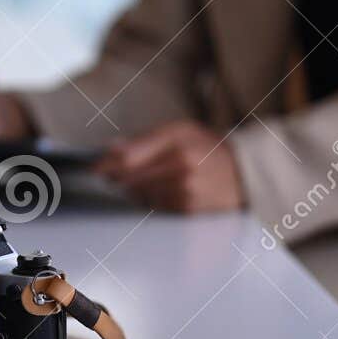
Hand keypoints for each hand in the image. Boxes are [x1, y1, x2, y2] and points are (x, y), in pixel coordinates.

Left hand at [96, 120, 244, 212]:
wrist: (245, 170)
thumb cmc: (207, 146)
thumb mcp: (179, 130)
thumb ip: (144, 139)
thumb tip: (110, 149)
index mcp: (176, 142)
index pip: (128, 157)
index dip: (105, 165)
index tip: (93, 169)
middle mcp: (180, 166)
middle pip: (129, 178)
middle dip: (115, 179)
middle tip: (107, 177)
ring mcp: (185, 189)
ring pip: (140, 194)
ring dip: (133, 190)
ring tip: (141, 181)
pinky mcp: (189, 208)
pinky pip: (156, 206)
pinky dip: (151, 199)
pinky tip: (160, 191)